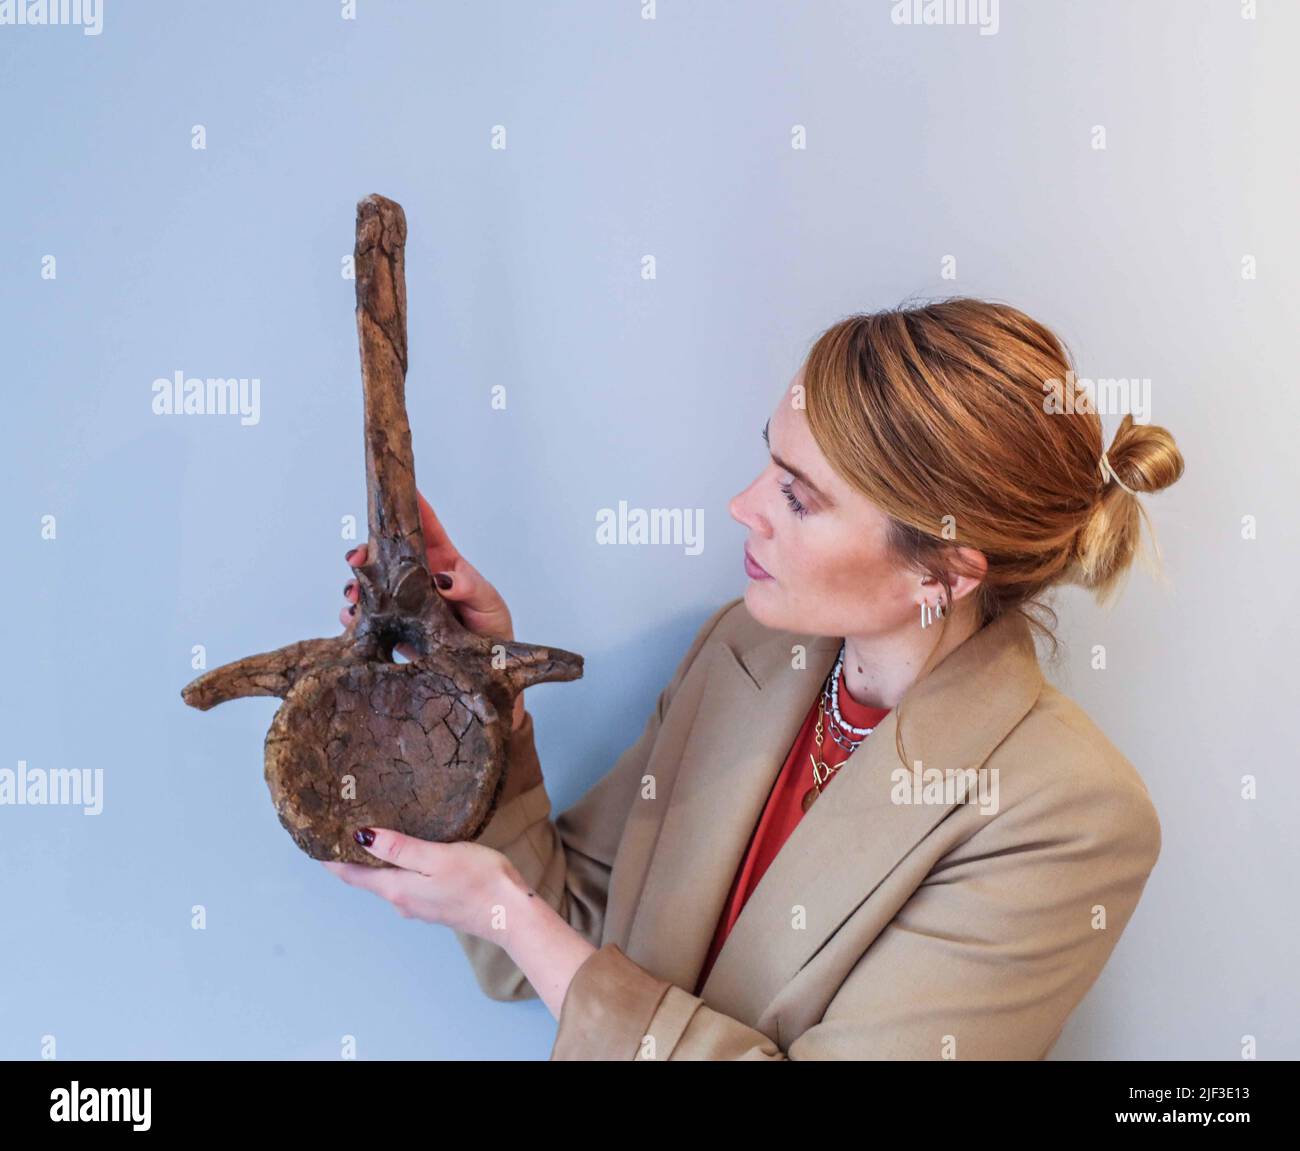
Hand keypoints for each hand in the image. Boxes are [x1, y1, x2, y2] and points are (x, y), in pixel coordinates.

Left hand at [320, 827, 525, 940]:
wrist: (511, 914)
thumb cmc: (480, 882)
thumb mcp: (438, 857)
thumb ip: (400, 849)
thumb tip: (362, 837)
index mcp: (398, 889)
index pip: (352, 874)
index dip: (330, 858)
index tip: (314, 838)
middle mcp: (402, 901)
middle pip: (366, 878)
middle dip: (350, 856)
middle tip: (337, 828)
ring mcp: (420, 906)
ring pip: (387, 881)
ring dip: (374, 862)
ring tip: (368, 836)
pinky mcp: (436, 905)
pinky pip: (406, 884)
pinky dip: (397, 868)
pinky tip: (406, 855)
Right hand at [340, 489, 525, 730]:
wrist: (486, 673)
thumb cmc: (493, 630)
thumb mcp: (490, 605)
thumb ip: (471, 588)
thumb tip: (445, 579)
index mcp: (445, 564)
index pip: (427, 530)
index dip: (412, 507)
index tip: (395, 489)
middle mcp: (419, 580)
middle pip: (387, 555)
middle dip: (367, 550)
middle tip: (357, 557)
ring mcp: (404, 604)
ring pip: (371, 584)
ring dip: (356, 585)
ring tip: (352, 593)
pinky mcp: (393, 629)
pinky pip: (366, 618)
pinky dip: (354, 616)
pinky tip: (352, 618)